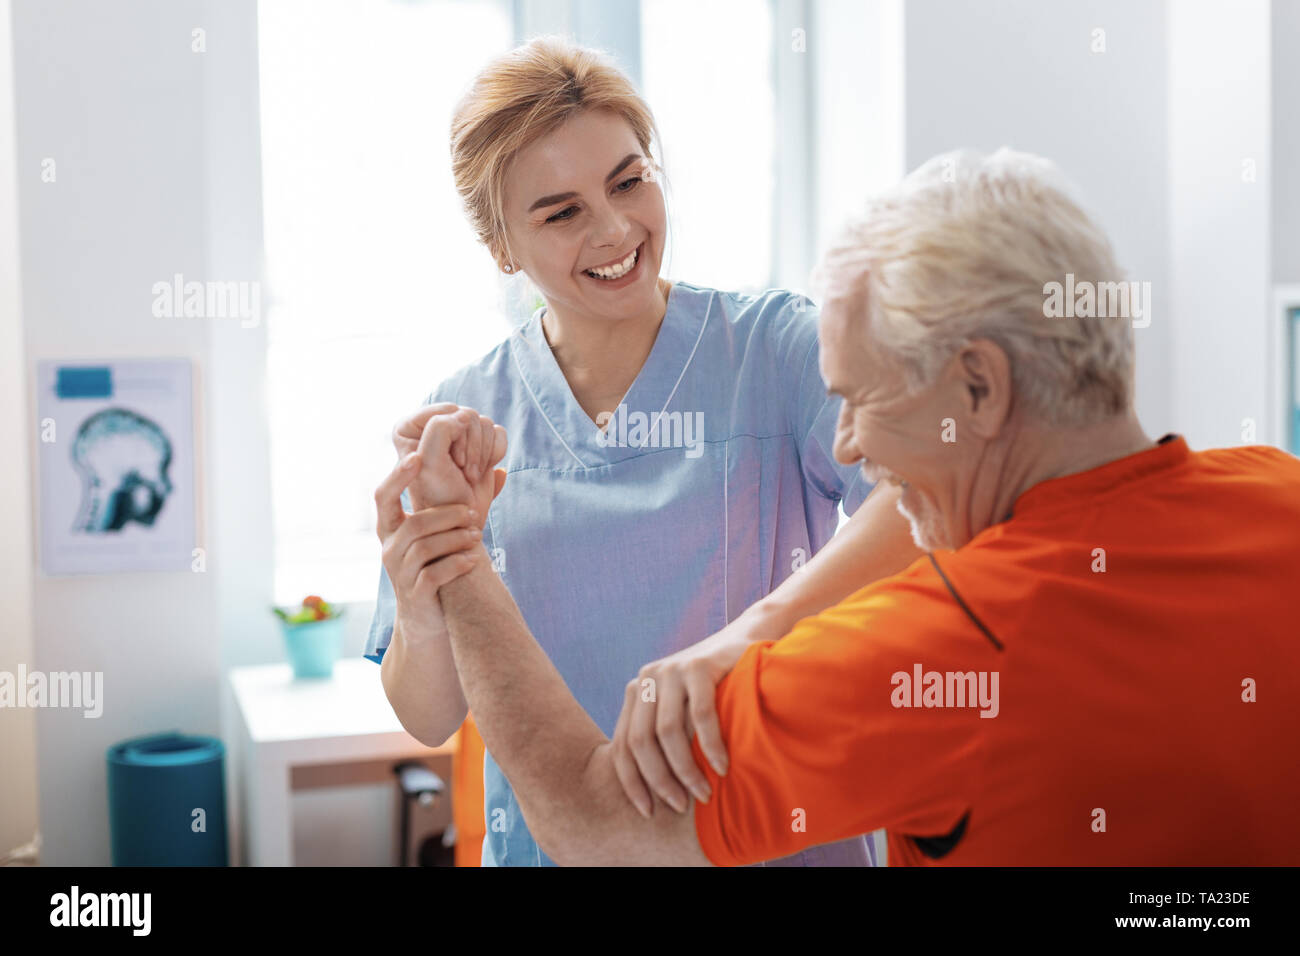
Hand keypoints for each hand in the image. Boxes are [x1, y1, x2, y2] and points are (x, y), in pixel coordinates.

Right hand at [374, 453, 483, 639]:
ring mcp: (399, 573)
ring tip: (476, 536)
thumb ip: (466, 501)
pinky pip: (434, 574)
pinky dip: (457, 564)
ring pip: (425, 547)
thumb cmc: (438, 564)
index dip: (398, 476)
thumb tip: (501, 471)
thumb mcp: (443, 532)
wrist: (429, 617)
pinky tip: (472, 561)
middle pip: (415, 524)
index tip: (418, 456)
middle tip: (472, 513)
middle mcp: (389, 548)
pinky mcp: (414, 593)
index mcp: (390, 528)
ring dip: (455, 538)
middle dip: (447, 515)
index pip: (383, 496)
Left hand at [398, 406, 506, 523]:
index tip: (449, 461)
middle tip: (461, 471)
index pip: (445, 410)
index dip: (452, 434)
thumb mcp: (431, 462)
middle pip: (467, 415)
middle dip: (470, 446)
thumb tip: (465, 415)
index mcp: (410, 428)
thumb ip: (439, 429)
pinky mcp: (481, 443)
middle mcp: (434, 426)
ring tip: (470, 475)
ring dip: (481, 453)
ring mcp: (460, 434)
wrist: (463, 521)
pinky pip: (498, 432)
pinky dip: (495, 453)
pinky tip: (481, 470)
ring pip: (484, 422)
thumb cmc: (439, 497)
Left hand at [610, 604, 788, 816]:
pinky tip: (723, 767)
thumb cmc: (716, 686)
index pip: (622, 745)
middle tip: (680, 806)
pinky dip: (711, 747)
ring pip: (668, 732)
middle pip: (641, 742)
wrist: (748, 639)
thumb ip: (663, 735)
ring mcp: (672, 670)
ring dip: (686, 770)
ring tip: (704, 793)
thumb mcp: (682, 708)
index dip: (631, 783)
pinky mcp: (699, 666)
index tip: (647, 813)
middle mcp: (647, 679)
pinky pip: (701, 716)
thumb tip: (654, 794)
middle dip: (659, 780)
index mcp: (636, 692)